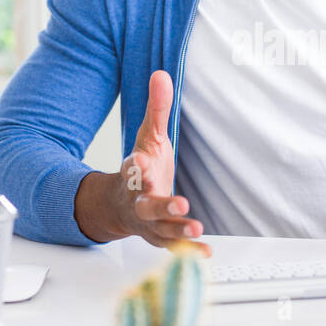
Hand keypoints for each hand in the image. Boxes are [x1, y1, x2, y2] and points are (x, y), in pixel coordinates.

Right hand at [110, 70, 210, 255]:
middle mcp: (138, 200)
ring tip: (197, 228)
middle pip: (147, 205)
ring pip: (161, 229)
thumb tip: (160, 74)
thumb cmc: (141, 167)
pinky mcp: (160, 235)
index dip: (137, 168)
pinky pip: (173, 246)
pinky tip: (206, 252)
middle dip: (162, 206)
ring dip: (178, 230)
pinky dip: (188, 251)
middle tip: (180, 203)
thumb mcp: (149, 136)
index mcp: (134, 172)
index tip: (141, 164)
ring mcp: (149, 221)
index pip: (133, 170)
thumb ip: (157, 108)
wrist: (119, 204)